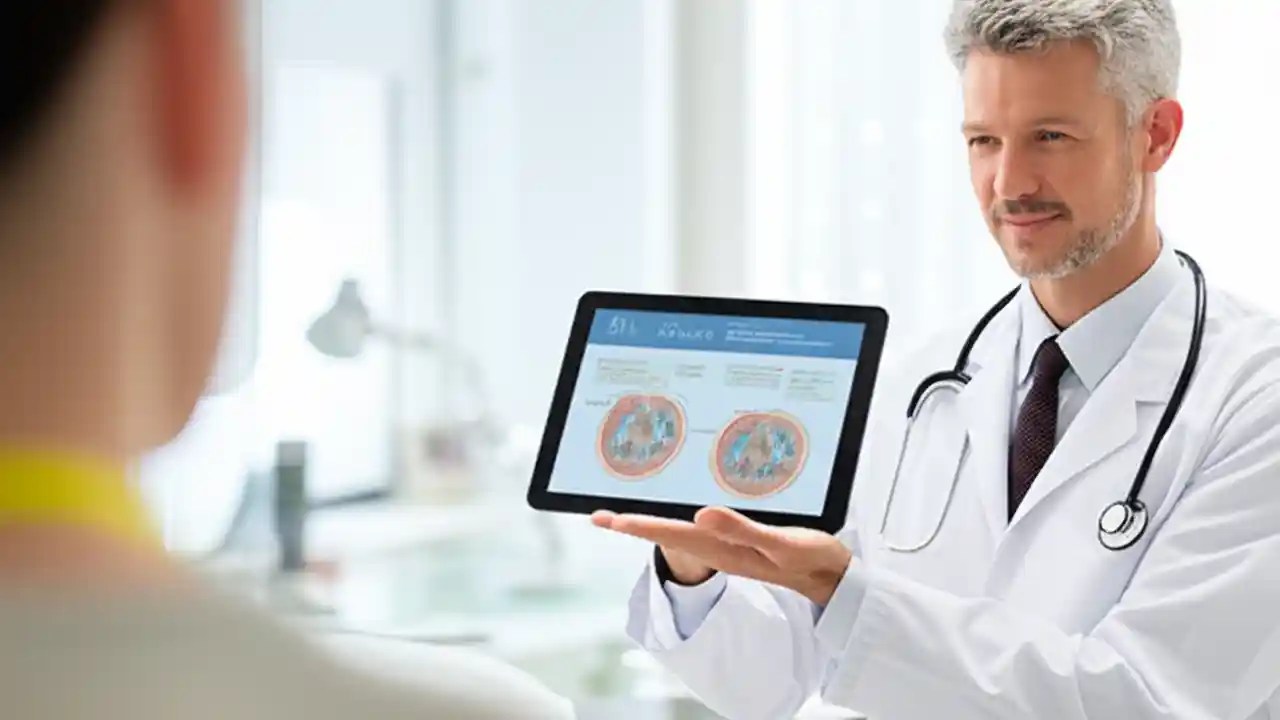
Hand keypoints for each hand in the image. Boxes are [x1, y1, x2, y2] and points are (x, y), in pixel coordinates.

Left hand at [591, 506, 851, 606]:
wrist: (831, 575)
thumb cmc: (810, 558)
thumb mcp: (779, 542)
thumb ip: (741, 530)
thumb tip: (700, 516)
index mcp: (724, 548)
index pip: (671, 534)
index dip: (639, 525)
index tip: (609, 519)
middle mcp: (719, 548)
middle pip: (666, 534)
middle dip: (633, 524)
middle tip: (599, 517)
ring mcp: (727, 547)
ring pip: (679, 531)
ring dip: (650, 522)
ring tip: (622, 517)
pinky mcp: (737, 541)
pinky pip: (697, 528)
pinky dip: (676, 520)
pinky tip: (673, 513)